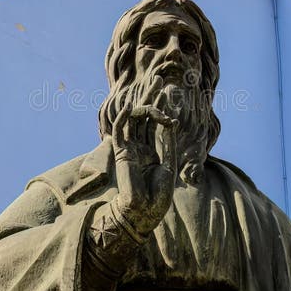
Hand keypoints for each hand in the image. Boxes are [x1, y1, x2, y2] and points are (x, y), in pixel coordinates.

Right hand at [112, 82, 177, 235]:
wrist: (145, 210)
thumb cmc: (159, 193)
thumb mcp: (169, 164)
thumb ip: (167, 141)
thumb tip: (169, 119)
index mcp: (154, 149)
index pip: (157, 122)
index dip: (162, 106)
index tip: (168, 91)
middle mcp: (142, 146)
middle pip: (145, 116)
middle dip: (151, 97)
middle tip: (158, 79)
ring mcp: (131, 148)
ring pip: (135, 120)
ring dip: (142, 103)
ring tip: (152, 88)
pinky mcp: (122, 153)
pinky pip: (120, 132)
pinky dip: (124, 119)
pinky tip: (130, 107)